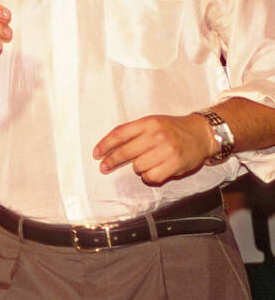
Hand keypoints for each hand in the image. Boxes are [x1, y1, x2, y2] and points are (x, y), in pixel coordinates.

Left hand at [93, 114, 213, 185]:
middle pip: (125, 152)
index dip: (105, 145)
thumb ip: (133, 132)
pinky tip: (154, 171)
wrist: (202, 134)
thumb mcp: (153, 122)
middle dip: (111, 161)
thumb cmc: (173, 129)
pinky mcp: (174, 165)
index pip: (119, 134)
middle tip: (104, 167)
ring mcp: (166, 151)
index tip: (96, 154)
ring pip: (137, 167)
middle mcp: (157, 136)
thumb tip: (108, 148)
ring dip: (138, 168)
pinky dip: (148, 177)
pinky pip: (150, 177)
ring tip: (147, 162)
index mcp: (149, 123)